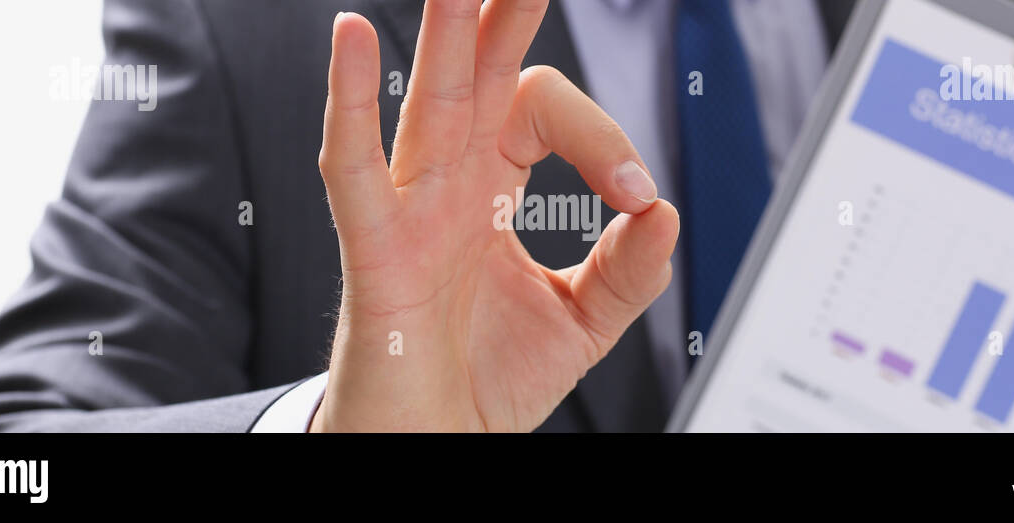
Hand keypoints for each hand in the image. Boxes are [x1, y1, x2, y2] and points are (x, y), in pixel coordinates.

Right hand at [310, 0, 678, 431]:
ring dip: (446, 31)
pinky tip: (351, 36)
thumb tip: (664, 212)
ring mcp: (410, 212)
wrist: (438, 448)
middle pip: (478, 71)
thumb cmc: (488, 380)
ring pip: (427, 100)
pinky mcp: (375, 252)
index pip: (542, 110)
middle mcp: (451, 184)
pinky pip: (354, 170)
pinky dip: (350, 104)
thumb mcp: (580, 321)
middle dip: (501, 11)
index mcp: (495, 188)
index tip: (635, 197)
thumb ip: (626, 270)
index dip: (599, 137)